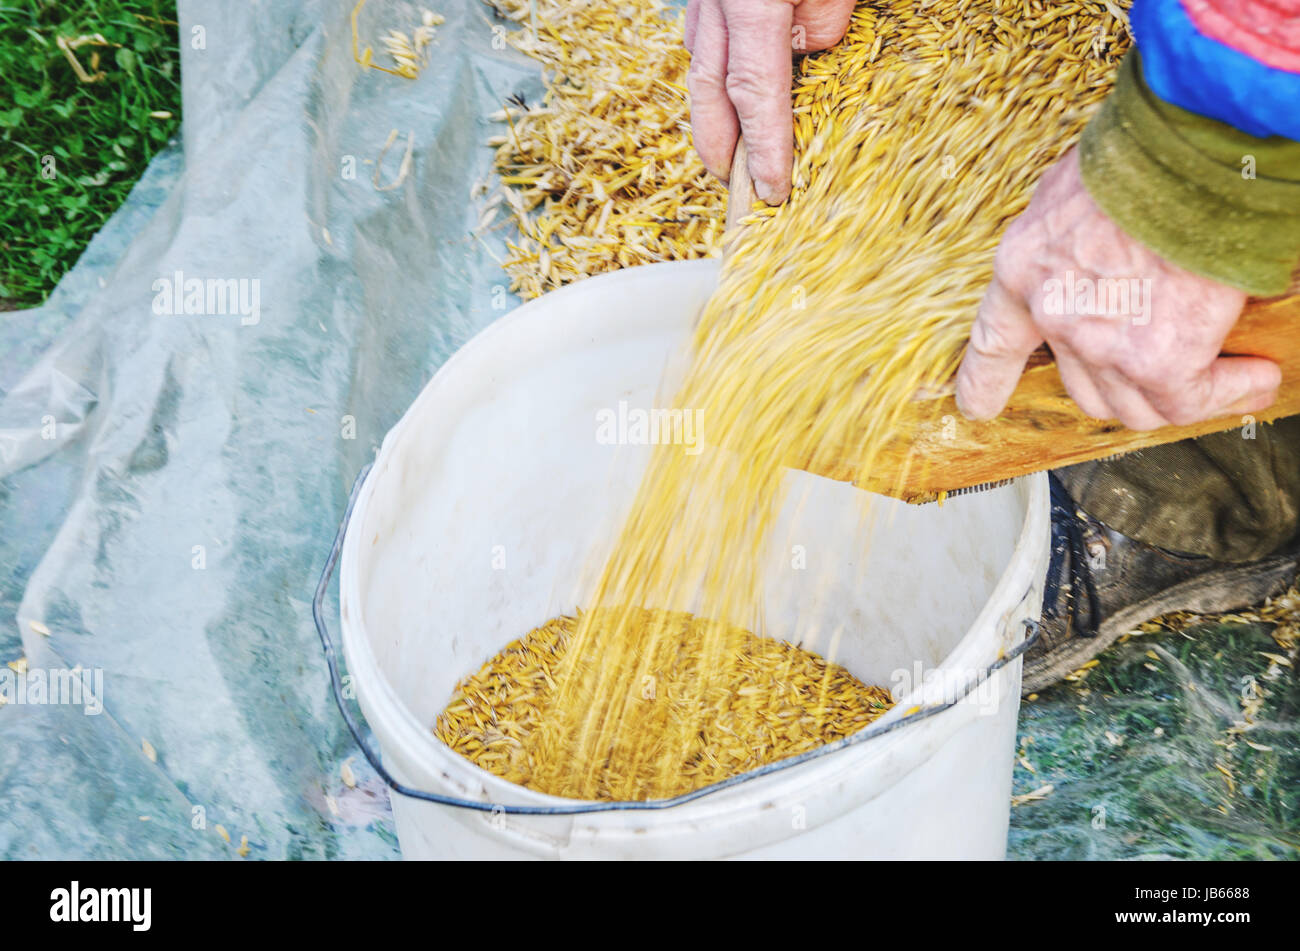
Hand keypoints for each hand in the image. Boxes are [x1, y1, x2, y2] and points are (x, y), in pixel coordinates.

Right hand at [684, 0, 855, 202]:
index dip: (761, 148)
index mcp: (751, 2)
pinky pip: (705, 39)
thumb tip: (801, 65)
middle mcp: (717, 1)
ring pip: (700, 65)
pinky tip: (732, 94)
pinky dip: (717, 73)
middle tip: (736, 186)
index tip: (770, 190)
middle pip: (708, 90)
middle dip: (718, 149)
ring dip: (714, 112)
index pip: (753, 92)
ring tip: (734, 150)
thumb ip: (823, 26)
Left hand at [955, 148, 1279, 430]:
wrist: (1189, 157)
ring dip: (1179, 394)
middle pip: (1081, 387)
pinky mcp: (1157, 361)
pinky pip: (1188, 402)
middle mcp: (1054, 316)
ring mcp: (1102, 345)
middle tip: (1165, 366)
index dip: (985, 381)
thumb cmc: (1142, 156)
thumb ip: (1073, 233)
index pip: (995, 343)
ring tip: (1223, 373)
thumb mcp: (1072, 189)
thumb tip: (1099, 244)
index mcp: (1023, 270)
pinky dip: (1228, 392)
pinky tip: (1254, 375)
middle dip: (1124, 384)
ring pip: (1135, 405)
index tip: (980, 406)